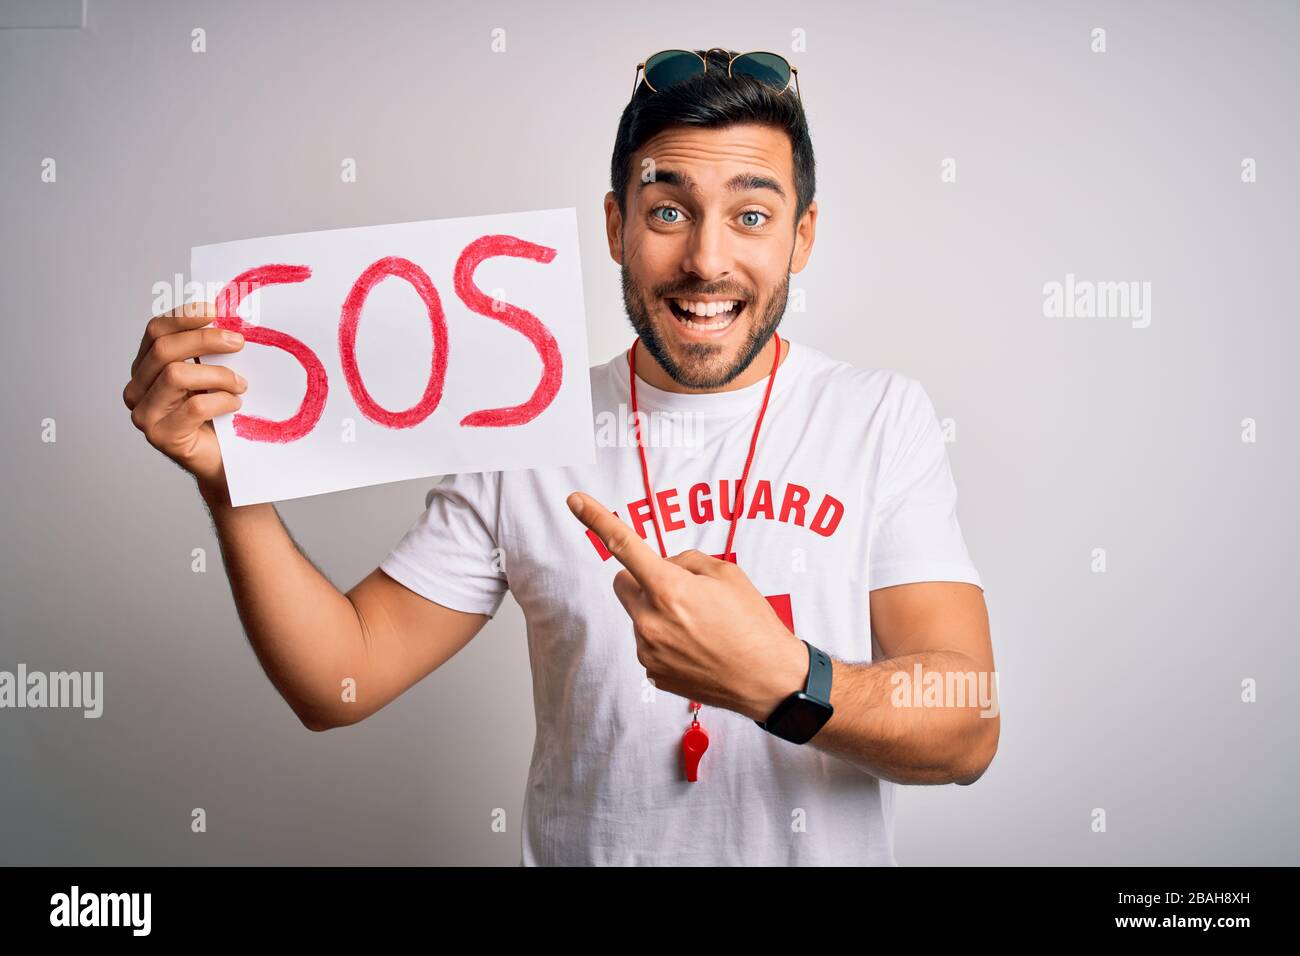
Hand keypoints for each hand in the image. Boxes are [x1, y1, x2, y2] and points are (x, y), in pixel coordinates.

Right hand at [123, 301, 247, 500]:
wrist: (222, 462)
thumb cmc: (218, 415)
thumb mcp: (211, 376)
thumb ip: (208, 351)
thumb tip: (229, 318)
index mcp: (145, 368)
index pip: (156, 331)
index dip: (184, 316)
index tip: (215, 310)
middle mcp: (137, 389)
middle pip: (164, 349)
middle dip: (205, 339)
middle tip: (238, 342)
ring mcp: (144, 414)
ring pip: (176, 375)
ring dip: (218, 375)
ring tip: (241, 384)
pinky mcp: (161, 436)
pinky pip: (193, 406)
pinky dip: (221, 400)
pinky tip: (235, 404)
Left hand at [565, 490, 807, 721]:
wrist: (770, 679)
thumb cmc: (753, 623)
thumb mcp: (727, 573)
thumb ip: (686, 562)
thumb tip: (664, 566)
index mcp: (669, 589)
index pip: (624, 545)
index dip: (597, 519)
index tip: (575, 500)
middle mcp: (650, 621)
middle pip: (624, 583)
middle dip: (644, 580)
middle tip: (682, 591)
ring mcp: (648, 651)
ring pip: (639, 615)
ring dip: (658, 613)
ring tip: (700, 626)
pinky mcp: (653, 673)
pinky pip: (648, 644)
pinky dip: (666, 640)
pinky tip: (696, 647)